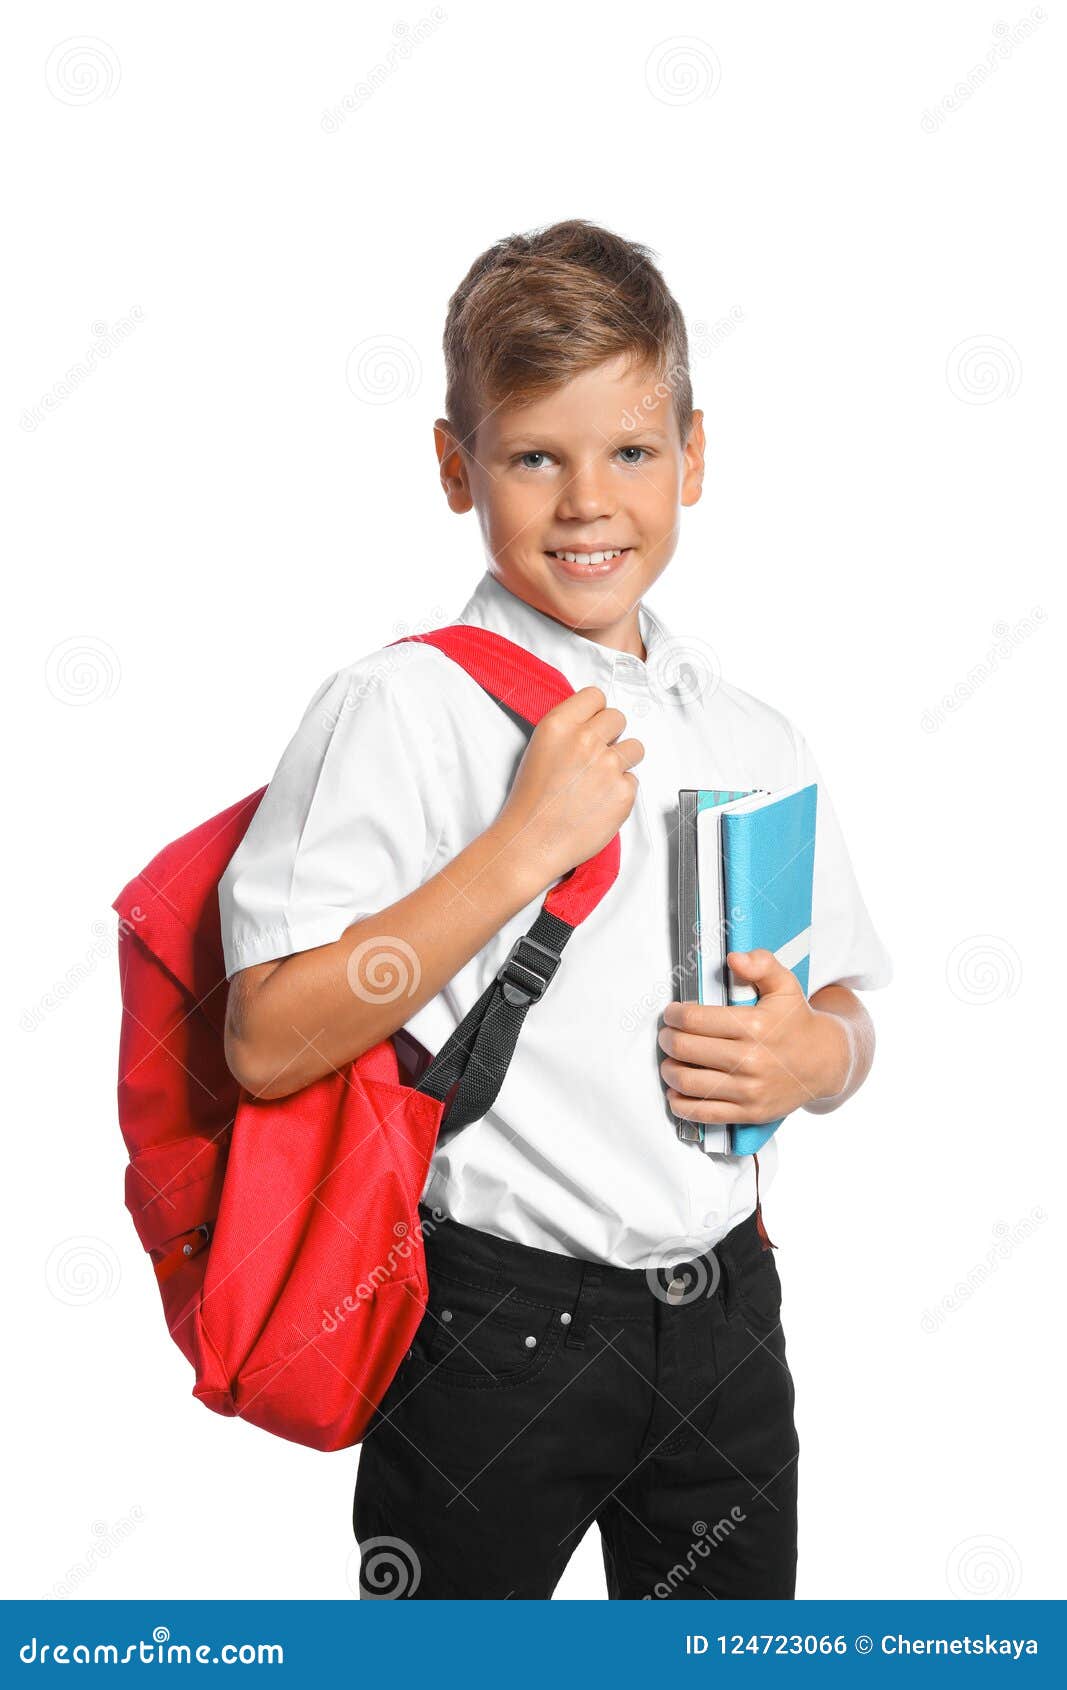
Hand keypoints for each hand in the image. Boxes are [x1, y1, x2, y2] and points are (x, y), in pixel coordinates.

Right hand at [494, 687, 643, 889]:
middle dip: (612, 735)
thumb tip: (592, 724)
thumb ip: (567, 731)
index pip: (595, 696)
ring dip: (623, 761)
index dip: (596, 712)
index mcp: (559, 725)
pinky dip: (621, 791)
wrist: (531, 842)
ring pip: (635, 747)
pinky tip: (600, 802)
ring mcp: (607, 765)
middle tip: (598, 755)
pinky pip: (634, 780)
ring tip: (601, 780)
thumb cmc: (530, 803)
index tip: (595, 723)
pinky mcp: (623, 792)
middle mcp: (585, 740)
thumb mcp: (538, 750)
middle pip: (618, 718)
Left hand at [658, 949, 851, 1125]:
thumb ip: (762, 964)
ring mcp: (749, 1090)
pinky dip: (680, 1103)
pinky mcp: (749, 1112)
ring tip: (670, 1061)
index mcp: (754, 1026)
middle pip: (684, 1049)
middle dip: (667, 1039)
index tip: (672, 1013)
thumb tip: (734, 958)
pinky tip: (677, 1090)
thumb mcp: (785, 985)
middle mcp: (750, 1060)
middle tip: (667, 1035)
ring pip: (687, 1082)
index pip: (694, 1020)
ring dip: (669, 1069)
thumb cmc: (797, 1022)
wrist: (825, 1062)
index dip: (674, 1015)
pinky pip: (703, 1113)